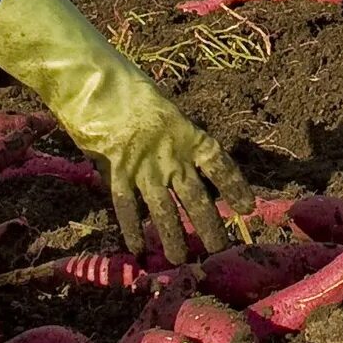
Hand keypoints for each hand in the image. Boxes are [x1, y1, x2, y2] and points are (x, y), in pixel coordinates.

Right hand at [0, 0, 255, 261]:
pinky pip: (127, 207)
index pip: (219, 165)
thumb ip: (171, 140)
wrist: (93, 82)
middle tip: (220, 249)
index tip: (248, 207)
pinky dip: (132, 229)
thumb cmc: (127, 88)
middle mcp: (171, 154)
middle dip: (209, 224)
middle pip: (195, 196)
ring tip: (181, 260)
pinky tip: (137, 250)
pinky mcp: (116, 173)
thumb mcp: (162, 110)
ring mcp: (143, 166)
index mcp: (187, 133)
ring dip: (173, 237)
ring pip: (164, 210)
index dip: (235, 187)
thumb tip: (179, 165)